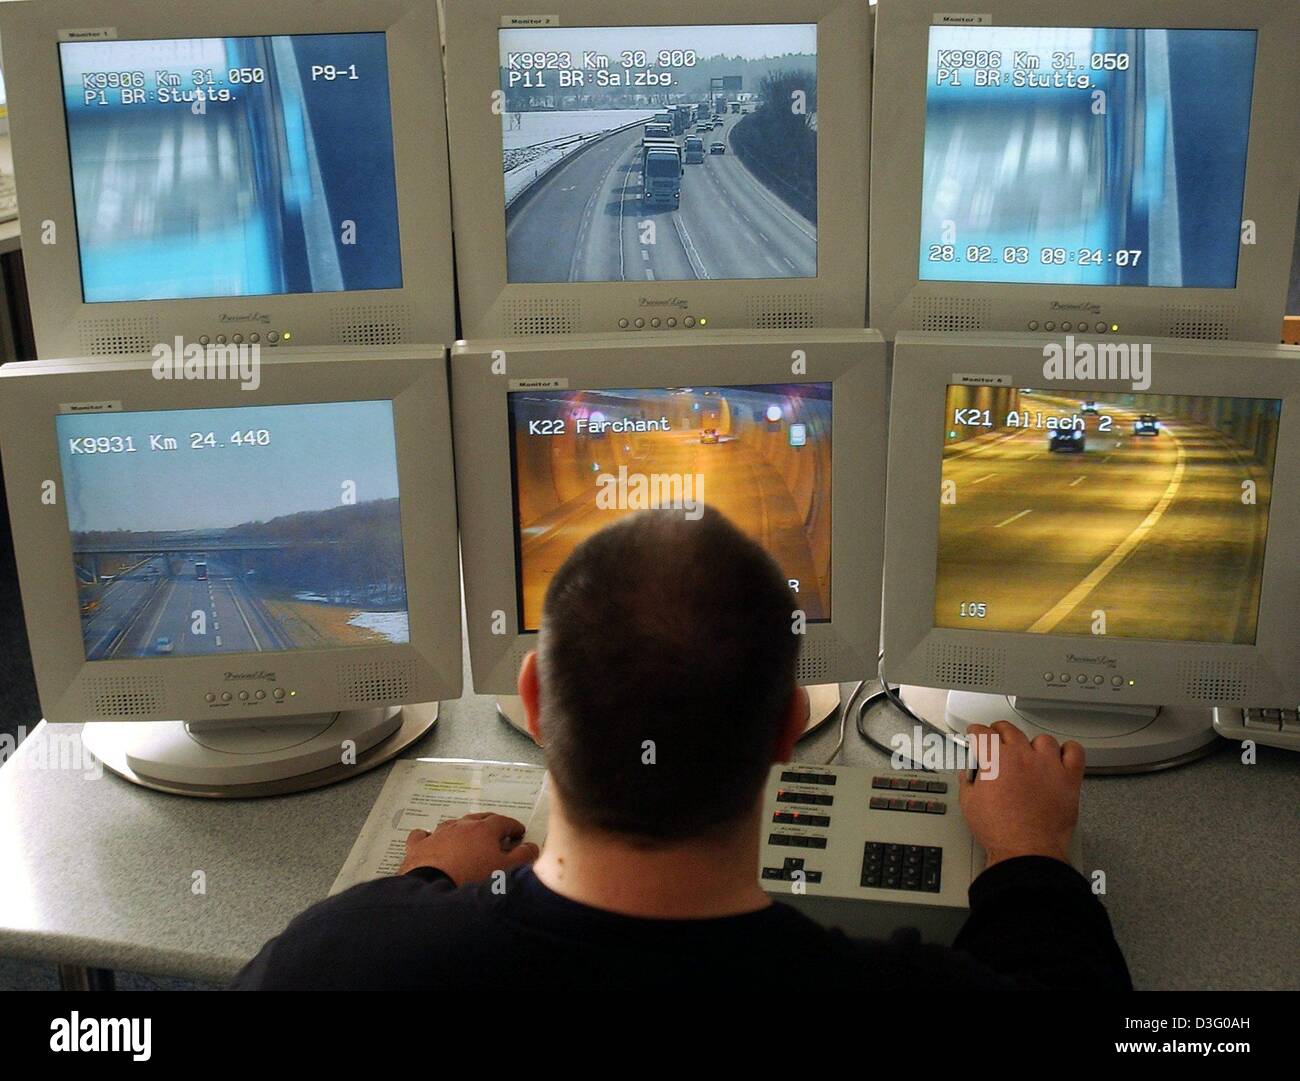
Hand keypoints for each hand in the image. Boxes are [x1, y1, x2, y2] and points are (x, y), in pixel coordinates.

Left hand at [398, 813, 539, 884]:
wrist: (432, 889)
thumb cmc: (473, 878)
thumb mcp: (506, 870)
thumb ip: (523, 857)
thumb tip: (532, 846)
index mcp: (484, 829)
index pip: (504, 821)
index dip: (514, 827)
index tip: (519, 833)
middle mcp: (461, 825)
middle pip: (479, 818)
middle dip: (491, 823)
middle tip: (498, 832)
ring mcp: (438, 834)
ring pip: (453, 824)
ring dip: (462, 829)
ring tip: (467, 838)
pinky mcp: (418, 846)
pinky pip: (423, 836)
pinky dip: (429, 837)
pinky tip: (429, 841)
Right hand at [958, 721, 1083, 868]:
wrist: (1025, 851)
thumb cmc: (1000, 831)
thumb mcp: (969, 803)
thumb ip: (967, 781)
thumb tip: (968, 774)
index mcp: (996, 759)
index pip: (983, 733)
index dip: (976, 732)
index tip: (976, 735)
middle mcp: (1023, 756)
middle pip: (1010, 730)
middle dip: (999, 731)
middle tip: (997, 740)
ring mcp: (1048, 765)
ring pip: (1042, 740)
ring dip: (1033, 744)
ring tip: (1029, 754)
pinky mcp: (1068, 778)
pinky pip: (1074, 752)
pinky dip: (1067, 751)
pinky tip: (1060, 758)